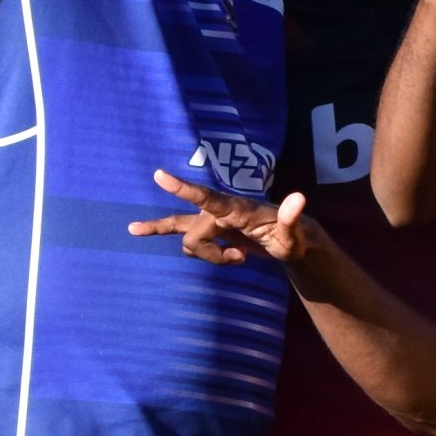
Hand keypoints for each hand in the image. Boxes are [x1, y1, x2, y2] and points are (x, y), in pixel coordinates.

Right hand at [128, 168, 314, 267]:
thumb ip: (294, 219)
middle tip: (242, 260)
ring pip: (189, 242)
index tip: (160, 175)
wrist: (289, 239)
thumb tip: (299, 198)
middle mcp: (219, 210)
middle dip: (213, 255)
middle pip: (194, 236)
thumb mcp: (296, 236)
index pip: (208, 198)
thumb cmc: (293, 237)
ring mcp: (211, 219)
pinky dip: (162, 233)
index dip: (185, 189)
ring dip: (209, 256)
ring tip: (237, 259)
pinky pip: (179, 232)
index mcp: (237, 209)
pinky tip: (136, 231)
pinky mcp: (208, 229)